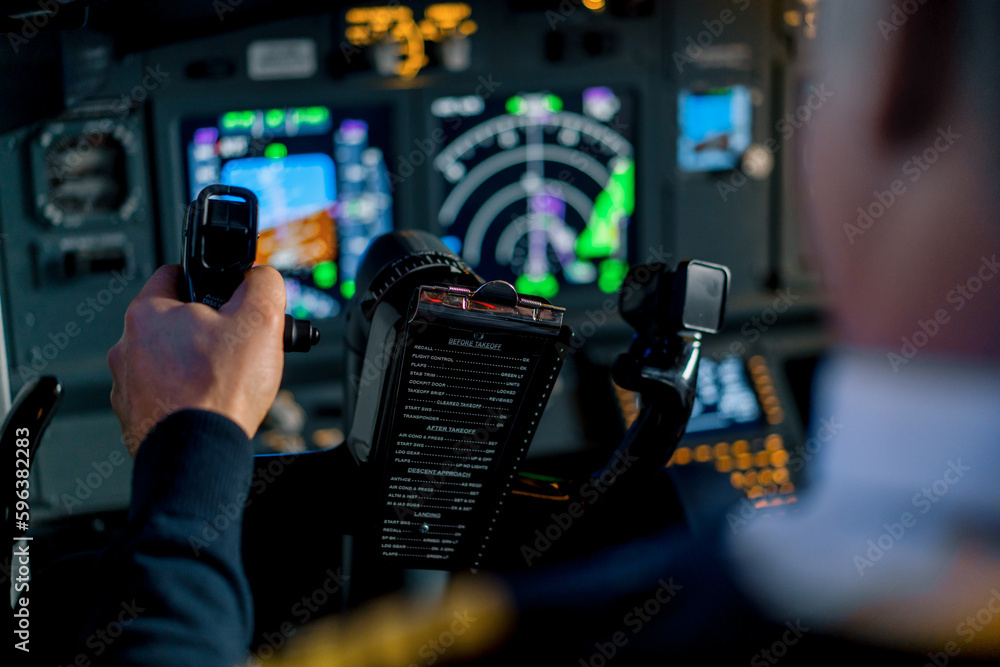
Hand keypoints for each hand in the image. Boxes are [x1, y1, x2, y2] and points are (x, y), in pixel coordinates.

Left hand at [108, 264, 285, 455]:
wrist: (199, 453)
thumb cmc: (220, 391)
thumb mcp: (261, 320)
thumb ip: (263, 285)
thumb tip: (262, 277)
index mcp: (148, 313)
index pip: (174, 274)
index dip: (205, 279)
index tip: (224, 295)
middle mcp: (127, 345)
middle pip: (172, 321)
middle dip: (204, 330)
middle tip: (234, 345)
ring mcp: (126, 384)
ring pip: (166, 360)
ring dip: (191, 364)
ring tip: (223, 379)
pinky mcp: (133, 415)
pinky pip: (161, 394)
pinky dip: (182, 396)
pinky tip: (207, 403)